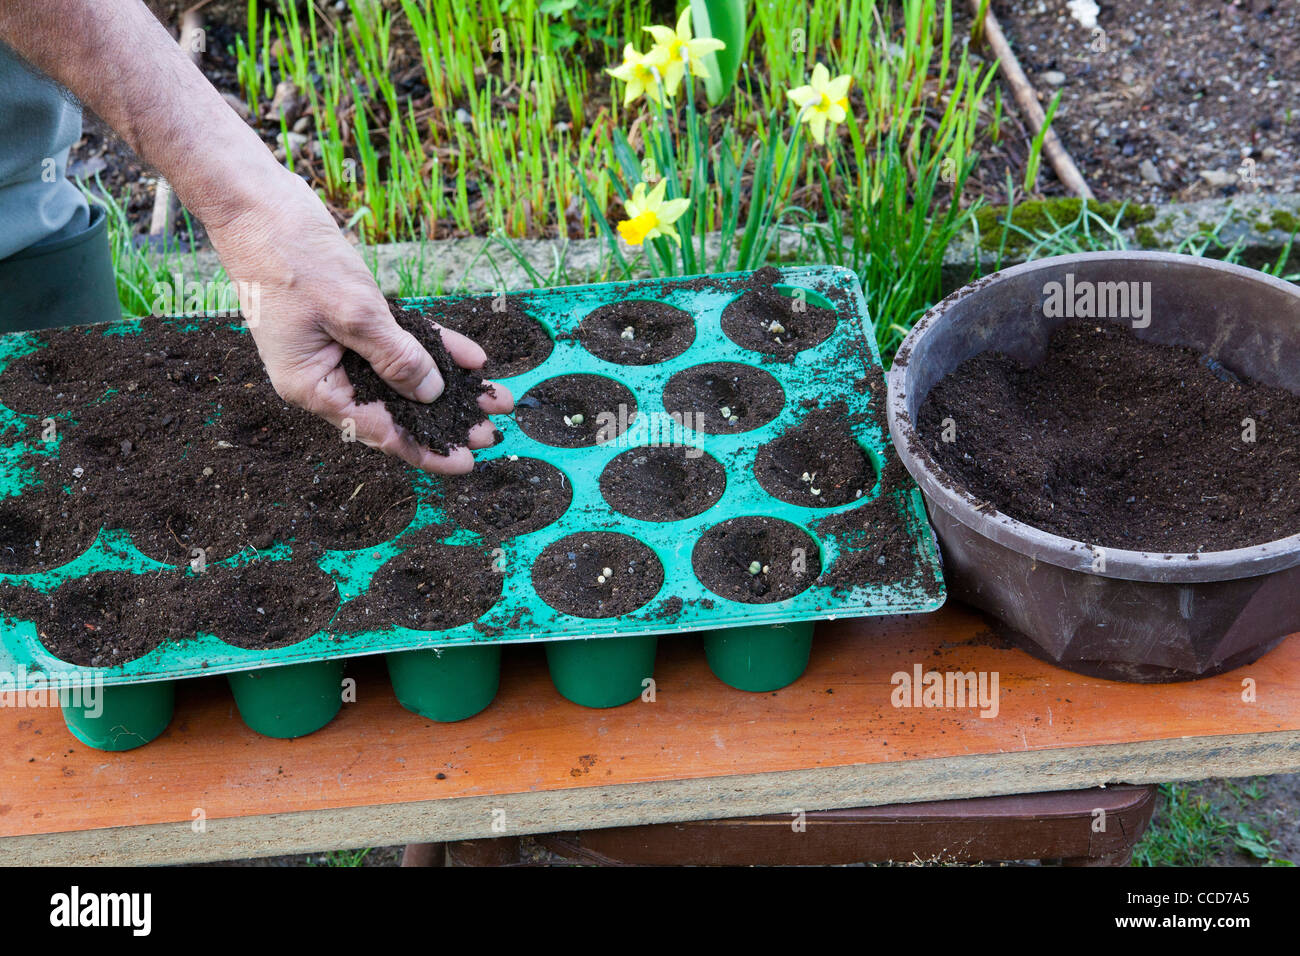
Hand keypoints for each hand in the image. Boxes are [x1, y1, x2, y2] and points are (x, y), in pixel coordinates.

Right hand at [204, 168, 512, 473]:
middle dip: (447, 420)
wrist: (256, 205)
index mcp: (313, 386)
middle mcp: (325, 375)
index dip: (426, 450)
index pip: (378, 432)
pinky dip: (433, 348)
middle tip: (493, 430)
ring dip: (450, 385)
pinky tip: (474, 358)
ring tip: (496, 396)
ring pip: (402, 378)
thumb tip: (430, 395)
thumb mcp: (354, 312)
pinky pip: (398, 344)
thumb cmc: (293, 258)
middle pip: (395, 410)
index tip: (467, 462)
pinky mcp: (349, 321)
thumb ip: (396, 358)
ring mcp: (336, 348)